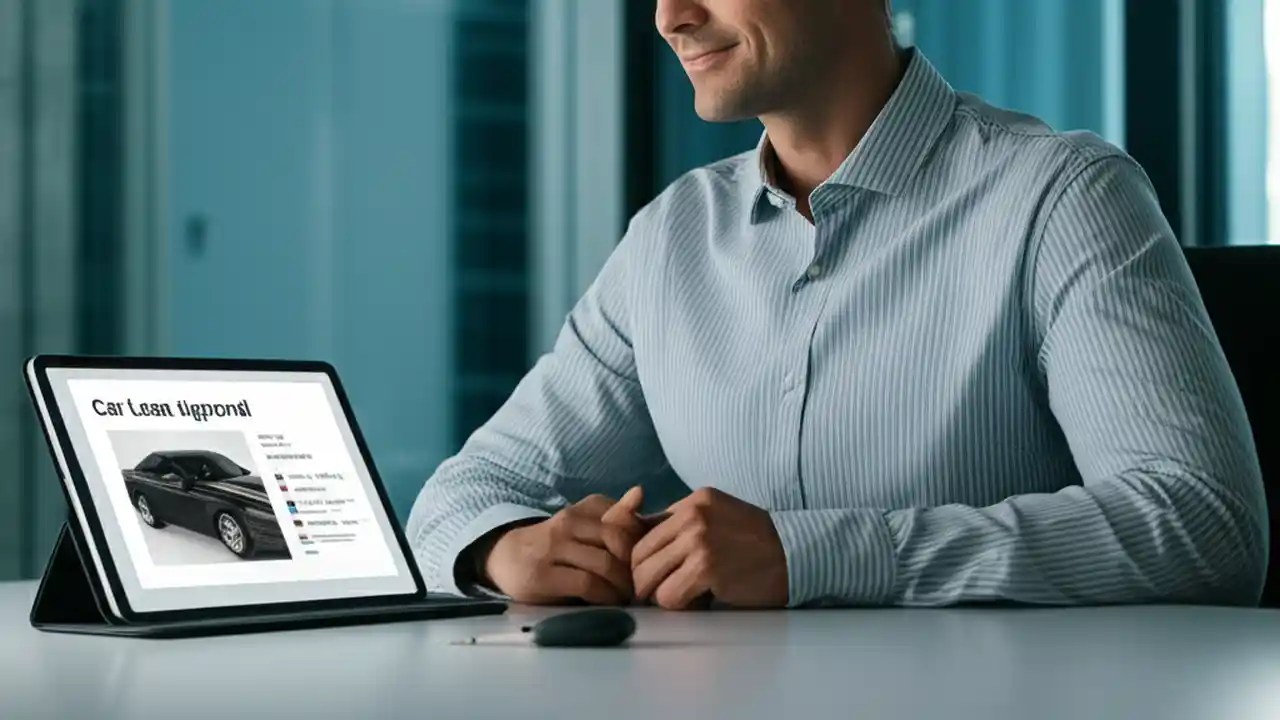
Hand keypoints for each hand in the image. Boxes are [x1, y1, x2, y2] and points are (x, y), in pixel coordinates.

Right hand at [479, 488, 645, 604]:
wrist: (504, 557)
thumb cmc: (553, 546)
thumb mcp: (582, 526)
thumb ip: (612, 515)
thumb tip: (639, 493)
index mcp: (580, 510)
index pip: (624, 521)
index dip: (641, 545)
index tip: (644, 563)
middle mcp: (567, 523)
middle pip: (617, 541)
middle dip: (634, 568)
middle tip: (640, 585)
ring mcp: (552, 549)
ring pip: (604, 563)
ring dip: (622, 586)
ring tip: (626, 597)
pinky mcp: (542, 576)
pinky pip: (587, 584)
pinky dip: (605, 596)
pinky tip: (609, 603)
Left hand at [631, 487, 787, 609]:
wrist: (795, 554)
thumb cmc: (755, 541)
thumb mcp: (717, 516)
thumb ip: (681, 524)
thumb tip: (638, 538)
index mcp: (693, 502)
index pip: (644, 532)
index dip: (642, 559)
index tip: (651, 575)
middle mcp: (692, 516)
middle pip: (639, 556)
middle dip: (643, 581)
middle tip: (657, 594)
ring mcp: (698, 541)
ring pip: (648, 578)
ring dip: (659, 594)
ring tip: (680, 596)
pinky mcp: (706, 569)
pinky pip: (669, 596)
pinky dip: (677, 605)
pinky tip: (697, 601)